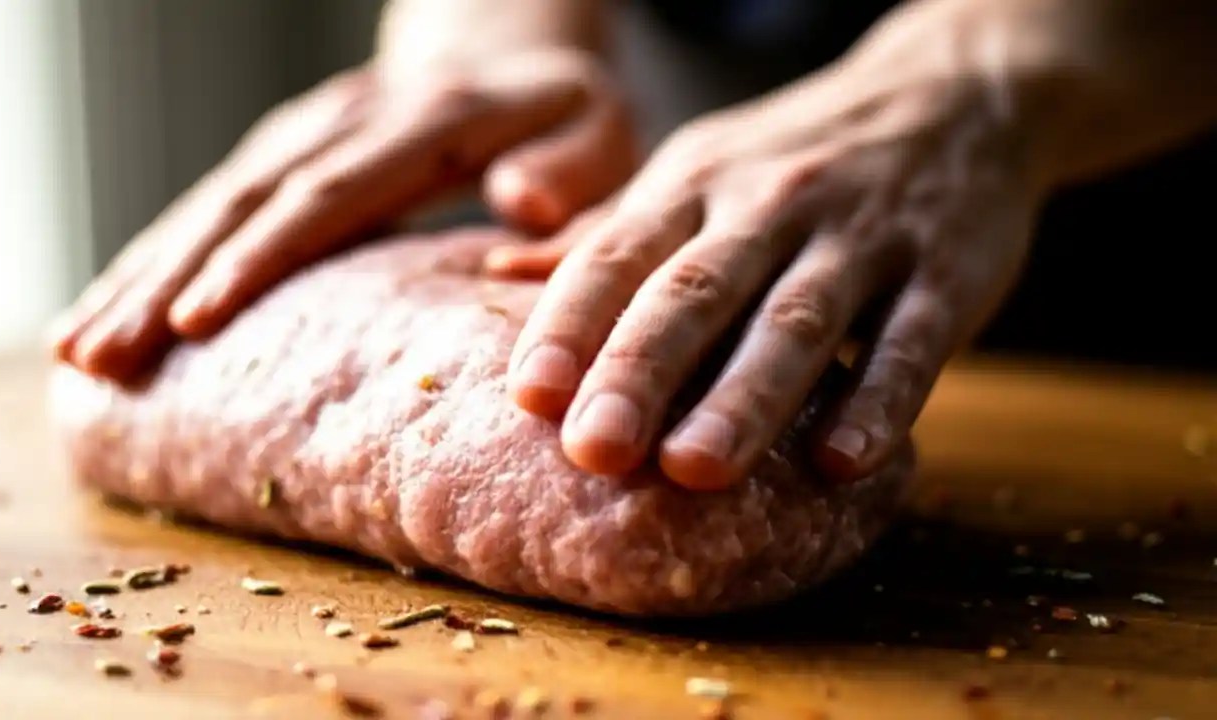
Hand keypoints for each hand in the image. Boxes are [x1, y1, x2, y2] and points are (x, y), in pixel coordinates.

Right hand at [50, 48, 635, 381]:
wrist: (512, 45)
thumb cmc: (568, 116)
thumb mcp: (599, 133)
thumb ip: (573, 169)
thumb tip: (521, 203)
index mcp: (431, 121)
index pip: (334, 189)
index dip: (263, 252)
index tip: (198, 319)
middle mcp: (353, 118)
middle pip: (248, 197)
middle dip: (170, 278)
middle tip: (103, 356)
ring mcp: (311, 129)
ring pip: (212, 199)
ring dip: (140, 272)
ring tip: (76, 349)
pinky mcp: (289, 149)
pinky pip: (213, 201)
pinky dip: (154, 255)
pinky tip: (104, 307)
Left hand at [489, 47, 1040, 487]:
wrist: (953, 98)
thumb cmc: (795, 157)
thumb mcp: (697, 171)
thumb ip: (610, 232)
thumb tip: (496, 275)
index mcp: (696, 182)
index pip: (619, 253)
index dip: (571, 323)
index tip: (529, 395)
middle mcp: (771, 204)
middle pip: (697, 291)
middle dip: (641, 370)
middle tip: (594, 450)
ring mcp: (863, 237)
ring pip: (797, 321)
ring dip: (745, 397)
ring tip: (695, 471)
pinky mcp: (947, 273)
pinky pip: (912, 342)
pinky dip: (879, 400)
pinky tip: (842, 462)